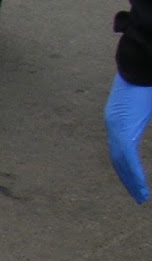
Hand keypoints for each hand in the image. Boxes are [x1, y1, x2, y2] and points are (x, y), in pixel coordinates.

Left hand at [105, 74, 151, 202]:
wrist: (140, 63)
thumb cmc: (146, 78)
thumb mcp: (146, 106)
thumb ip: (143, 118)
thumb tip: (144, 119)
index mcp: (120, 119)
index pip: (120, 150)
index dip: (127, 167)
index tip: (134, 181)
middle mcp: (114, 125)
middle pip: (118, 159)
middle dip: (128, 179)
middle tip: (138, 196)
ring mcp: (116, 126)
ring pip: (120, 161)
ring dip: (131, 180)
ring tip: (141, 197)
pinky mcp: (122, 126)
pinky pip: (126, 155)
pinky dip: (133, 172)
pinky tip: (140, 186)